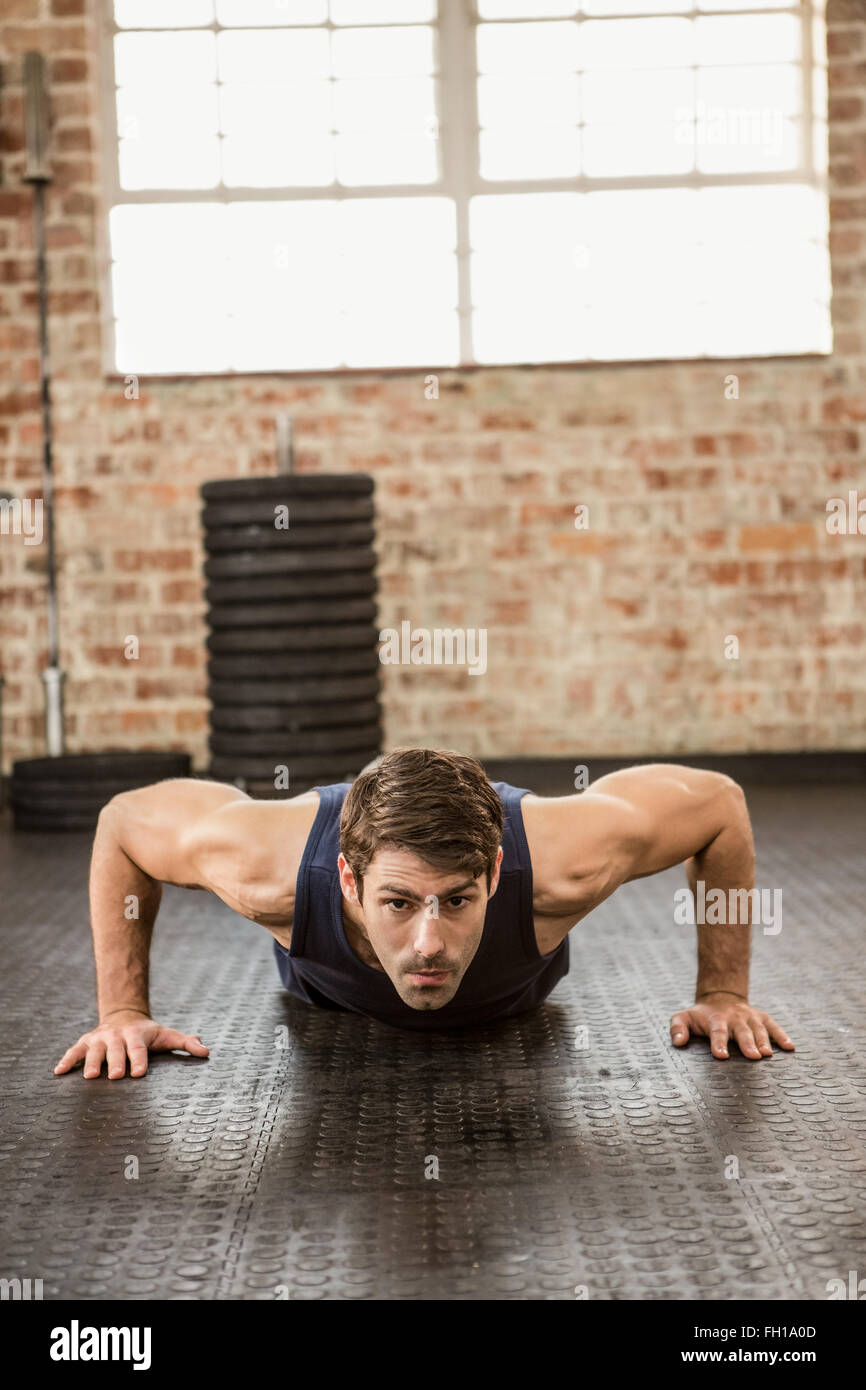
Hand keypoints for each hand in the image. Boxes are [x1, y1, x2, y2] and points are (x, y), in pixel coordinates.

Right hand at [54, 1011, 209, 1079]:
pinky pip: (74, 1051)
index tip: (139, 1072)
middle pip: (116, 1050)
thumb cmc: (148, 1034)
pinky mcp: (85, 1042)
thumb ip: (186, 1043)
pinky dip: (66, 1060)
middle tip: (114, 1077)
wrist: (124, 1016)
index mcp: (137, 1035)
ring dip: (91, 1062)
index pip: (138, 1048)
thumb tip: (206, 1051)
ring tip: (89, 1076)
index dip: (139, 1060)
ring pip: (94, 1050)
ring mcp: (99, 1038)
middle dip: (114, 1062)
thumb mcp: (167, 1035)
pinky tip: (58, 1073)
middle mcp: (116, 1035)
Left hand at [670, 993, 794, 1060]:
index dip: (718, 1043)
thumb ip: (677, 1027)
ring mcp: (750, 1017)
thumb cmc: (701, 1015)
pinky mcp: (762, 1018)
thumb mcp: (684, 1017)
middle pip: (742, 1031)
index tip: (721, 1055)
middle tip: (754, 1057)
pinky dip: (782, 1036)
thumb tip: (678, 1042)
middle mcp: (735, 1018)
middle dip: (747, 1043)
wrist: (720, 997)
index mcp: (716, 1020)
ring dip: (764, 1041)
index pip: (717, 1031)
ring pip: (759, 1029)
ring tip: (768, 1054)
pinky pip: (774, 1026)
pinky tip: (790, 1047)